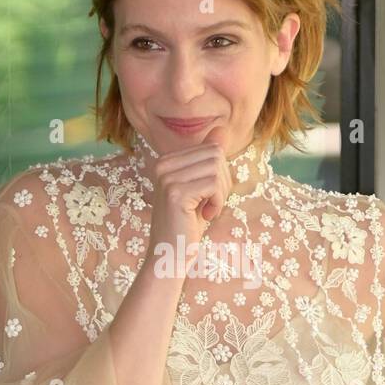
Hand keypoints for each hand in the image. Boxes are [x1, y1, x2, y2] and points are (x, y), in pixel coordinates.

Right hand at [146, 125, 232, 245]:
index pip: (211, 149)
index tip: (207, 196)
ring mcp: (167, 178)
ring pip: (216, 169)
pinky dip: (218, 202)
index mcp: (166, 160)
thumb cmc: (188, 224)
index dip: (220, 175)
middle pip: (216, 156)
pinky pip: (214, 185)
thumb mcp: (202, 186)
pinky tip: (206, 216)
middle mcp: (162, 164)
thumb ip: (208, 158)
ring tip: (207, 210)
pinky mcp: (175, 193)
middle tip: (211, 205)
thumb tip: (221, 129)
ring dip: (221, 194)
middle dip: (223, 182)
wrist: (171, 255)